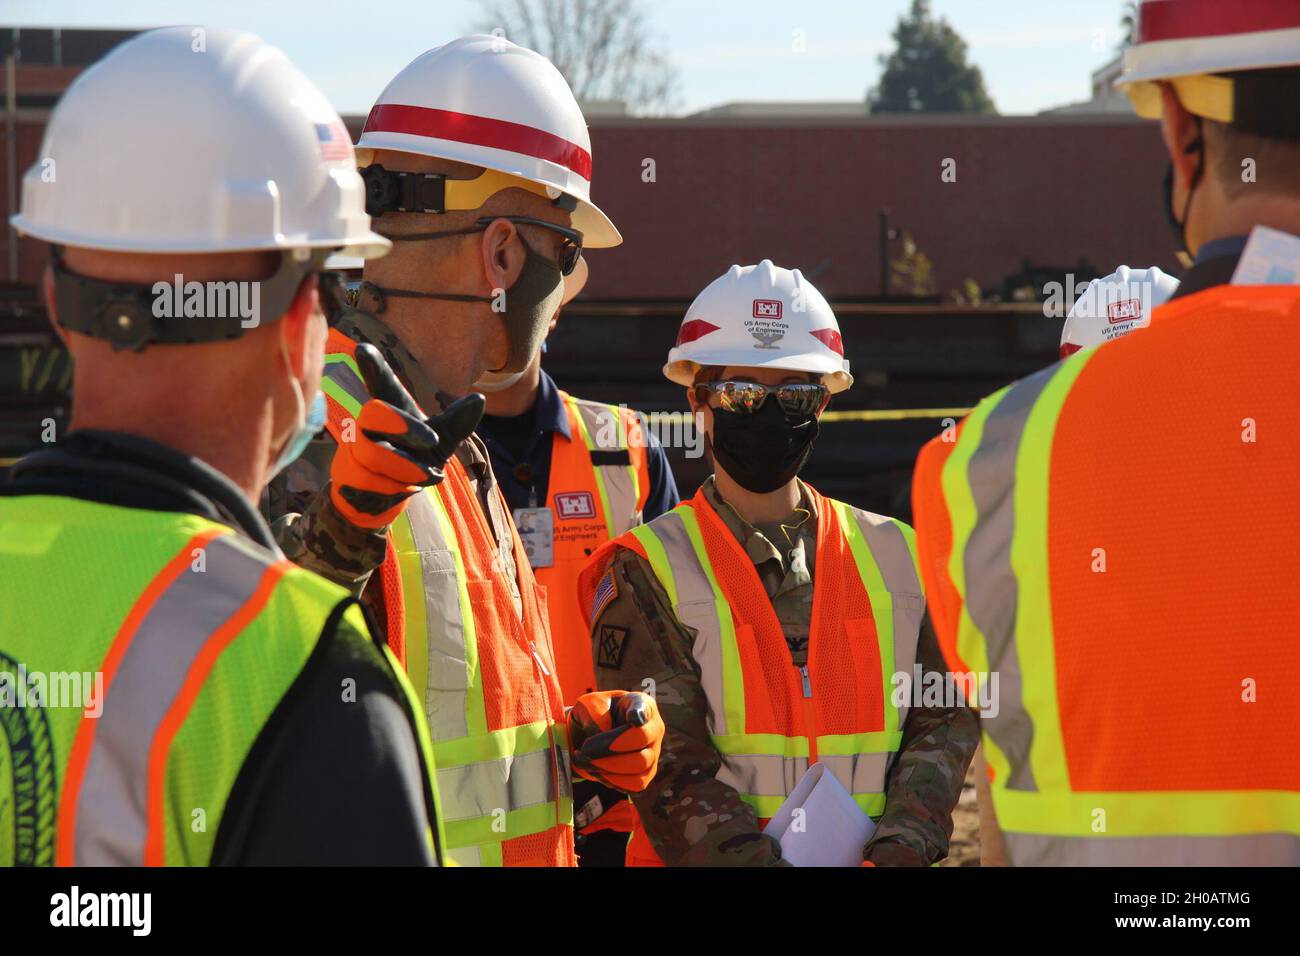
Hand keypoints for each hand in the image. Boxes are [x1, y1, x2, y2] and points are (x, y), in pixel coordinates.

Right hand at [330, 343, 483, 528]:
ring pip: (375, 454)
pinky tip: (406, 490)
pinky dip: (397, 489)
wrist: (382, 499)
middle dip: (404, 426)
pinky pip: (372, 483)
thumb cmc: (412, 461)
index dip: (372, 366)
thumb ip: (457, 423)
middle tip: (434, 440)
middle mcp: (368, 425)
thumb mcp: (440, 442)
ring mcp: (354, 450)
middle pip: (373, 412)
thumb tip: (479, 399)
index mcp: (391, 411)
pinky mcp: (348, 477)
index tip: (363, 348)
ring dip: (409, 468)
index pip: (380, 383)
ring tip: (429, 475)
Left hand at [568, 690, 663, 793]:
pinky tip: (595, 771)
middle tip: (585, 749)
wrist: (589, 734)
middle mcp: (654, 728)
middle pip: (642, 739)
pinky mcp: (646, 775)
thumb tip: (602, 739)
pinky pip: (636, 784)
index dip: (641, 714)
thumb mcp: (589, 705)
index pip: (645, 708)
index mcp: (641, 704)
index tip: (633, 719)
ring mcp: (653, 753)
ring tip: (584, 761)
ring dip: (608, 767)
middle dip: (610, 748)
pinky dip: (612, 781)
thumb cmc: (594, 714)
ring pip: (640, 765)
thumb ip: (596, 717)